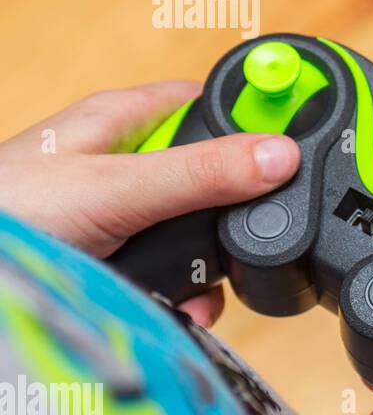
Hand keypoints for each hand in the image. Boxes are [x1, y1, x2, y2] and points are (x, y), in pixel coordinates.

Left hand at [0, 82, 299, 324]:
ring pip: (195, 234)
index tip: (301, 146)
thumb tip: (282, 154)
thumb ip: (201, 174)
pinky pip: (172, 274)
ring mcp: (119, 216)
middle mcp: (125, 164)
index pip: (213, 102)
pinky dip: (182, 296)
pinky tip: (176, 312)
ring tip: (194, 294)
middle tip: (243, 243)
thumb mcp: (117, 191)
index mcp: (124, 121)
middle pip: (213, 177)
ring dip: (206, 268)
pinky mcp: (115, 263)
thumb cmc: (6, 216)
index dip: (257, 119)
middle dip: (232, 218)